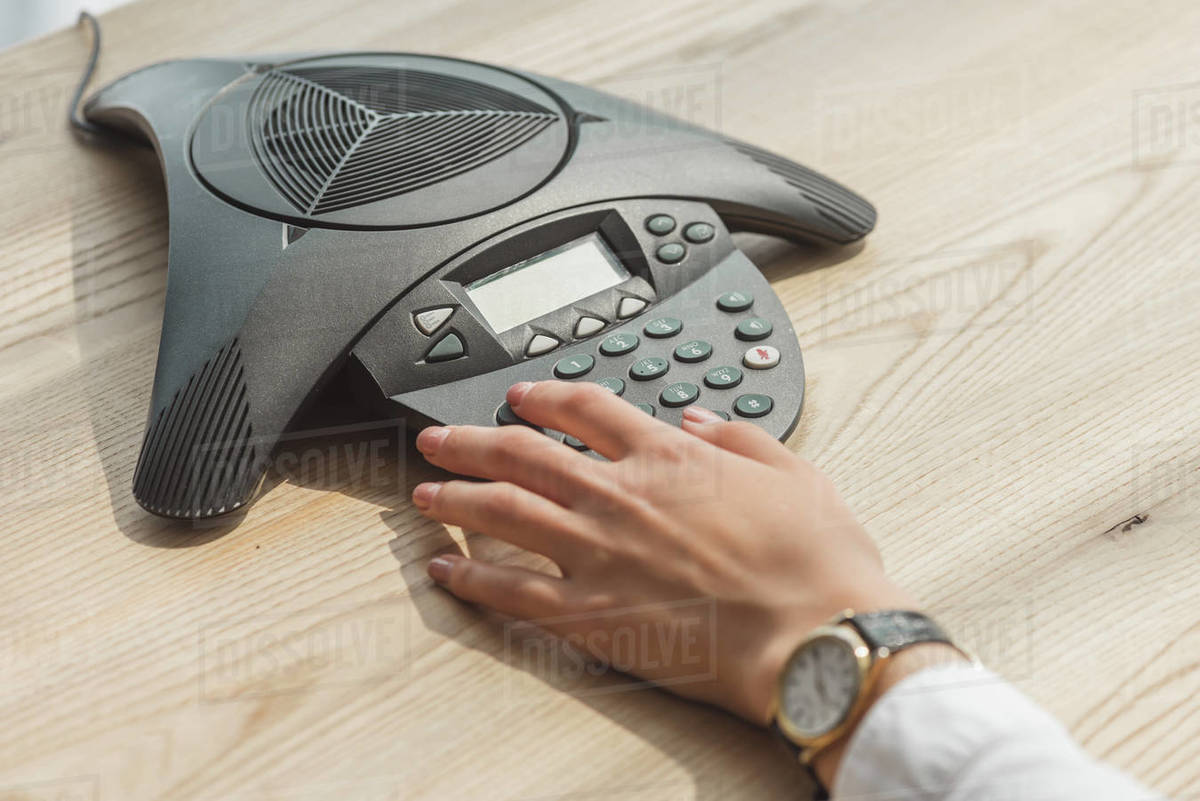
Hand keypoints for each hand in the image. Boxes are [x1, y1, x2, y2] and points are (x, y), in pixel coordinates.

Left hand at [412, 381, 922, 777]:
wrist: (816, 637)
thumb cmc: (817, 564)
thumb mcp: (794, 472)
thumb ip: (738, 436)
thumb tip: (697, 417)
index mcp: (670, 458)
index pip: (588, 408)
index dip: (546, 396)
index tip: (523, 396)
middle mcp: (621, 496)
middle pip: (523, 451)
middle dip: (471, 439)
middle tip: (438, 435)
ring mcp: (597, 553)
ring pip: (502, 511)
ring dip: (455, 495)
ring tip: (423, 489)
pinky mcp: (588, 614)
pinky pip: (511, 588)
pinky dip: (470, 576)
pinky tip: (444, 567)